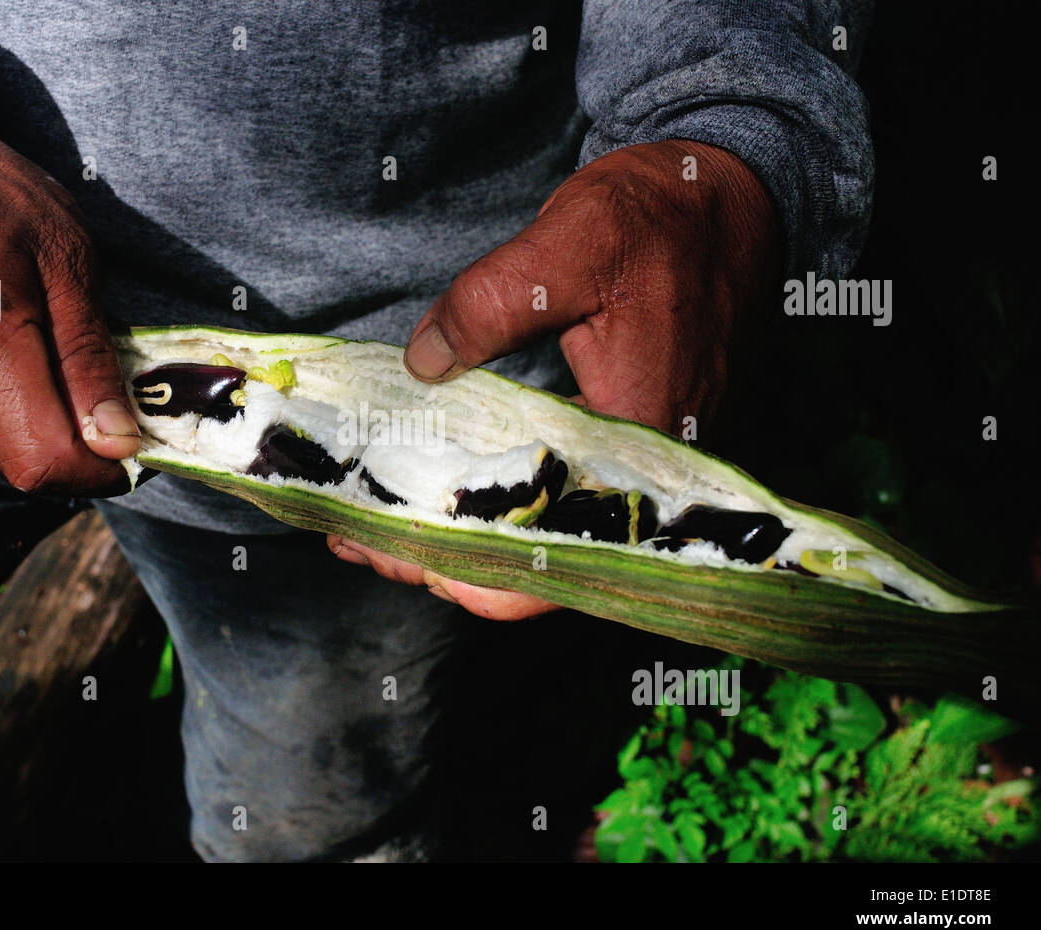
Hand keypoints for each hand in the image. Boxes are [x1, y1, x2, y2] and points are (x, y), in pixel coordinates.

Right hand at [0, 115, 138, 495]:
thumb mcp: (68, 263)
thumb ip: (91, 360)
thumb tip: (117, 444)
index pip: (42, 460)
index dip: (98, 467)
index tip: (129, 442)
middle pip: (23, 464)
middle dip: (74, 442)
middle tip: (91, 385)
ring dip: (36, 430)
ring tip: (37, 359)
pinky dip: (1, 421)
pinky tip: (0, 366)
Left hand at [330, 139, 781, 617]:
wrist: (730, 195)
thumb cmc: (662, 218)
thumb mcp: (567, 245)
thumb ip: (490, 305)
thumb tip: (423, 364)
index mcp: (637, 441)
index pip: (553, 555)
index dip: (470, 573)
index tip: (394, 551)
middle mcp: (645, 472)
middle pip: (538, 558)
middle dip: (444, 558)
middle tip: (360, 535)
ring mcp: (638, 460)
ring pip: (545, 530)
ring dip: (462, 533)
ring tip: (380, 518)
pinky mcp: (626, 440)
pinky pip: (556, 492)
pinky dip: (494, 497)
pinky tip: (439, 482)